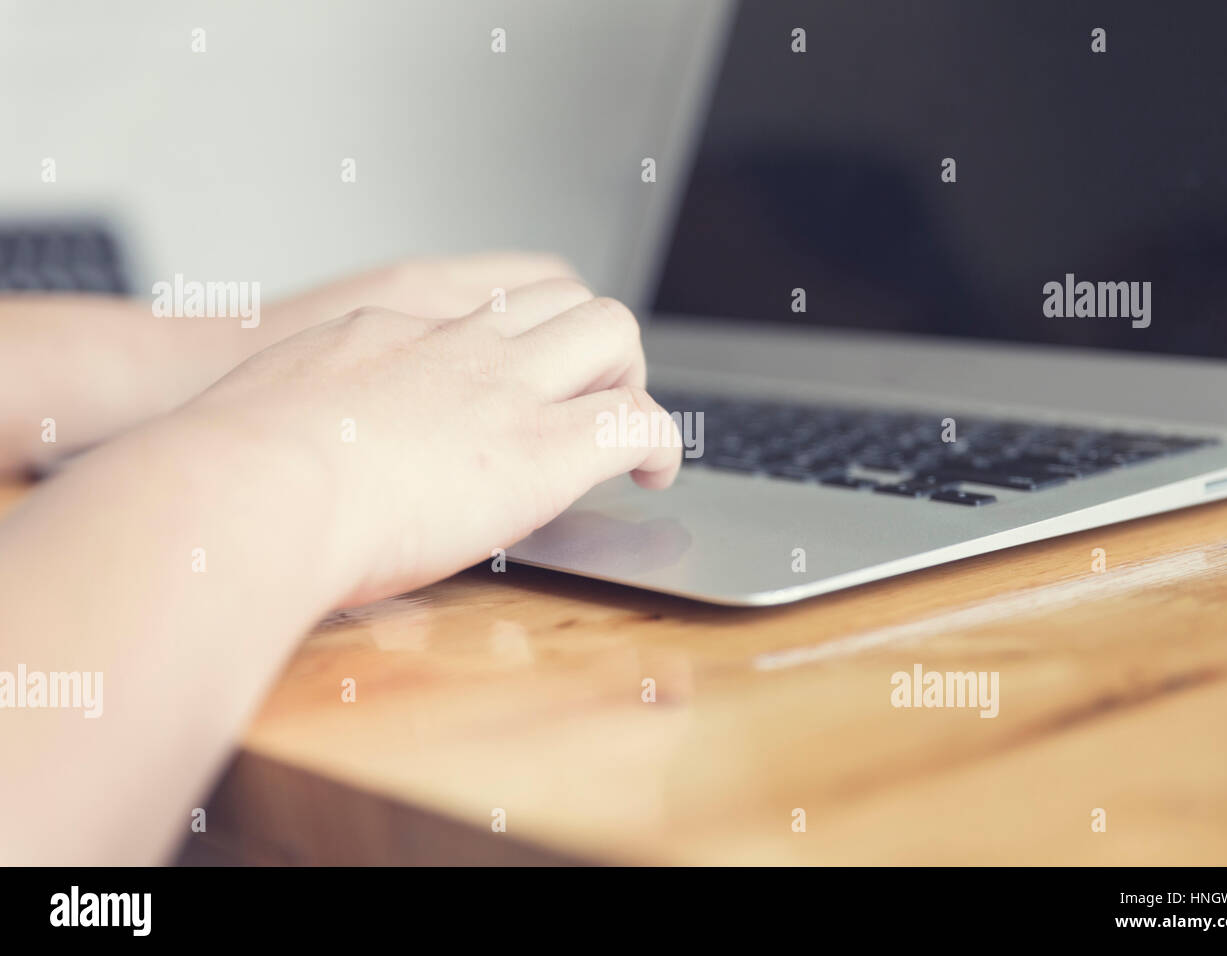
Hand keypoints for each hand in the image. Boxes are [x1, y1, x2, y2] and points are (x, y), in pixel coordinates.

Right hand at [178, 278, 681, 606]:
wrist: (249, 488)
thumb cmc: (228, 469)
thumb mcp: (258, 406)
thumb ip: (300, 409)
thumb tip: (301, 438)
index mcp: (387, 330)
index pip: (484, 310)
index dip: (519, 341)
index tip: (517, 384)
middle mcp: (457, 341)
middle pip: (560, 296)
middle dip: (589, 346)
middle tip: (588, 402)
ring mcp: (505, 387)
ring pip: (613, 330)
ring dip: (630, 378)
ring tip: (627, 438)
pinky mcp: (542, 448)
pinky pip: (638, 421)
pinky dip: (662, 444)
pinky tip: (655, 478)